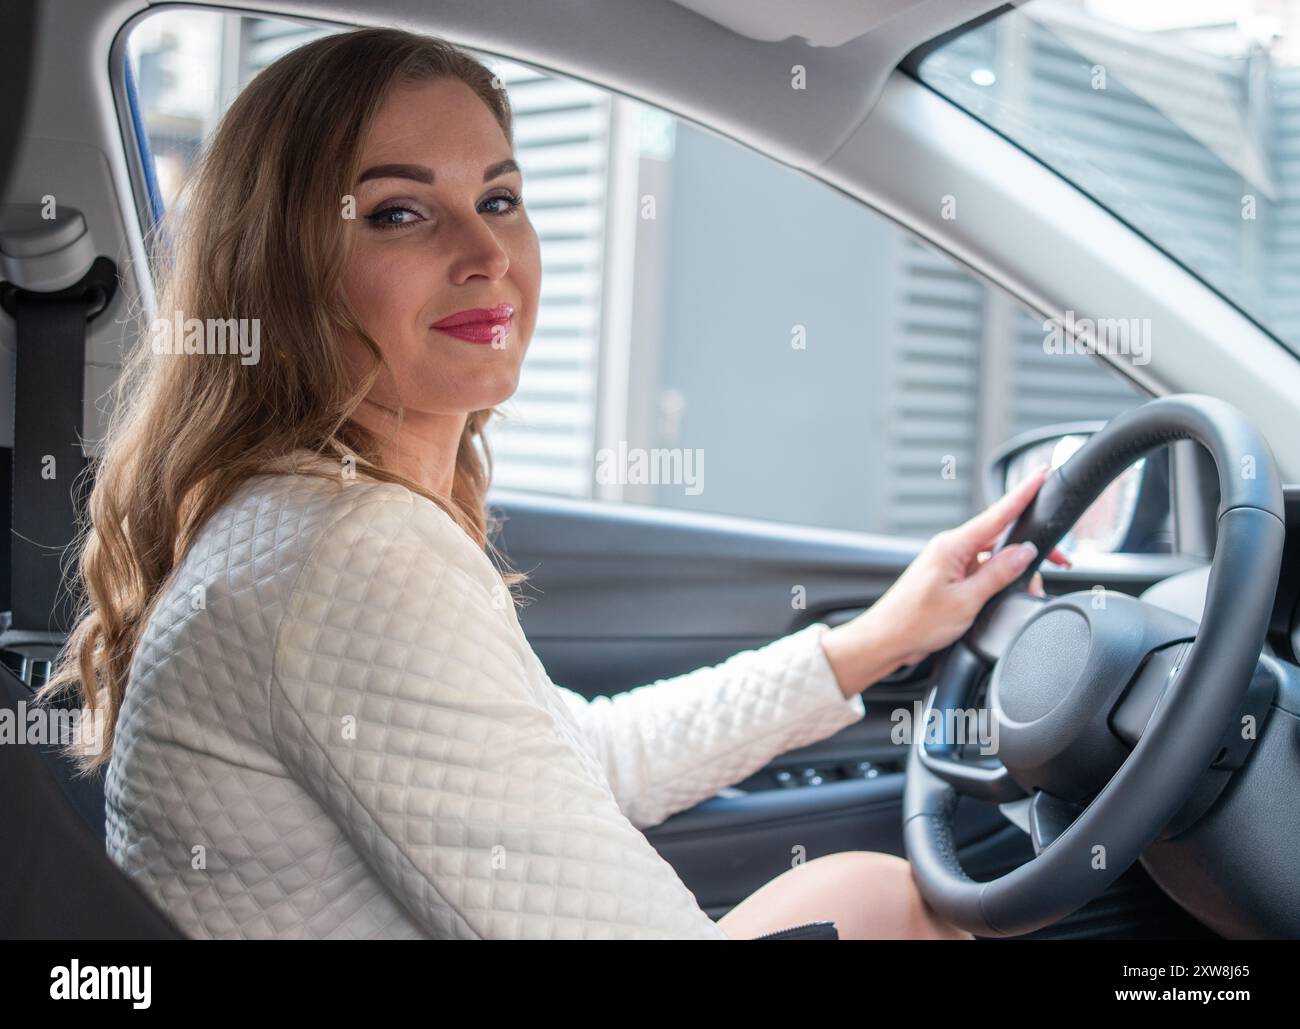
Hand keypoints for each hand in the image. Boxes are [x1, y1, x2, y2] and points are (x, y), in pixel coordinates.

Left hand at [820, 465, 1069, 695]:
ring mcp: (950, 563)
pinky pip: (982, 571)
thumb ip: (998, 574)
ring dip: (1014, 570)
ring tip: (1029, 588)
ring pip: (994, 557)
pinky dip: (999, 581)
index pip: (997, 514)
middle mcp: (951, 549)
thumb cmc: (915, 622)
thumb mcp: (965, 600)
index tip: (1042, 475)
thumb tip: (1024, 552)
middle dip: (1031, 547)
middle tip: (1061, 560)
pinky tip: (1006, 594)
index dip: (1023, 494)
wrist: (886, 640)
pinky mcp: (949, 578)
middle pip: (1001, 537)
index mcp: (952, 546)